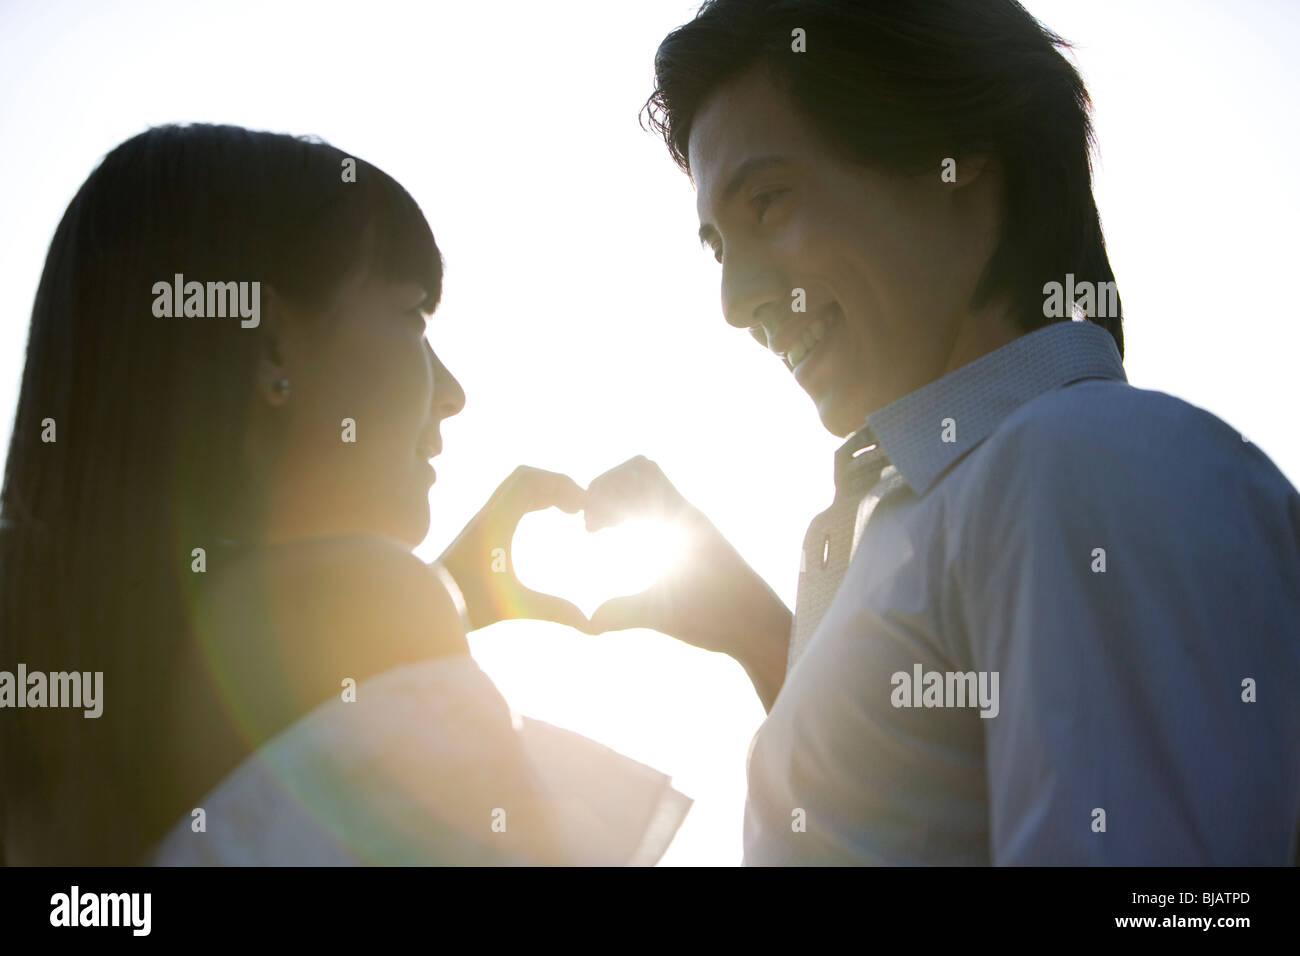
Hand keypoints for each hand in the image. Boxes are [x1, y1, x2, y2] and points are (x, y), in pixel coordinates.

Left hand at [437, 466, 588, 631]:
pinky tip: (547, 519)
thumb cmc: (467, 605)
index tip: (583, 507)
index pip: (530, 480)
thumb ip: (554, 611)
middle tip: (579, 507)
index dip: (561, 485)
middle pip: (525, 476)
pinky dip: (533, 500)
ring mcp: (482, 520)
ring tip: (569, 511)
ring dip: (545, 491)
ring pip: (517, 486)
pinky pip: (510, 500)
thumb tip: (591, 626)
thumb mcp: (515, 606)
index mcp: (496, 522)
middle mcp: (487, 514)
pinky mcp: (480, 530)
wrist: (426, 606)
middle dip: (557, 484)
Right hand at [583, 456, 791, 670]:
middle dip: (608, 488)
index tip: (589, 528)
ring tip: (603, 531)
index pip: (636, 476)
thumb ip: (624, 613)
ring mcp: (694, 524)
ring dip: (622, 498)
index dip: (603, 493)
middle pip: (641, 471)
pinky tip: (628, 541)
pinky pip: (661, 507)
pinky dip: (637, 513)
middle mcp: (688, 513)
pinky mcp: (698, 539)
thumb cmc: (721, 618)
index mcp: (680, 520)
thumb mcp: (666, 616)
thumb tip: (589, 620)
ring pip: (652, 487)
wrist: (763, 628)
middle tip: (592, 525)